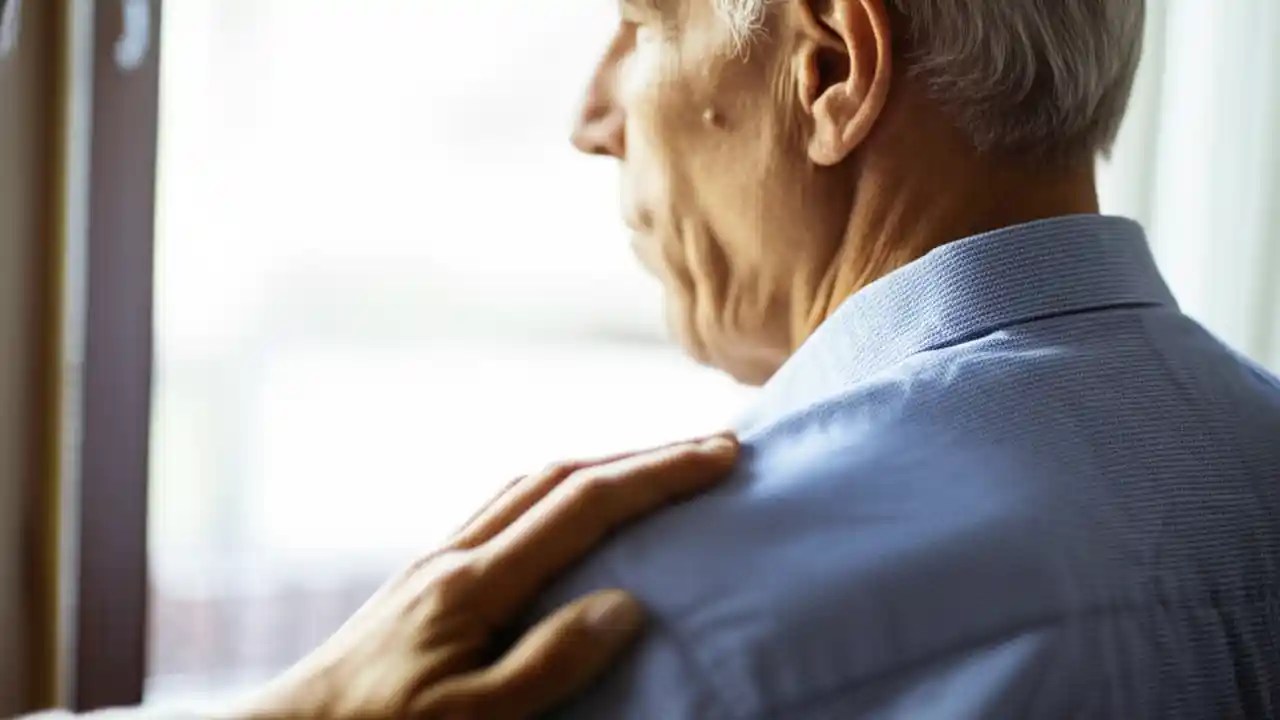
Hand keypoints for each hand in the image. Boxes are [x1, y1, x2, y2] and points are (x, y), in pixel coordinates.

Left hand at [230, 433, 738, 718]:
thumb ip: (549, 662)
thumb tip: (626, 605)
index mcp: (474, 584)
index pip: (584, 506)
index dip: (657, 474)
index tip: (720, 454)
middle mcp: (456, 556)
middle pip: (558, 477)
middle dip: (639, 457)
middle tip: (707, 451)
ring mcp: (437, 562)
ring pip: (528, 487)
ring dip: (598, 468)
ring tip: (653, 474)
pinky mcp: (427, 580)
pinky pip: (506, 512)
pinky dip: (557, 496)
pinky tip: (570, 519)